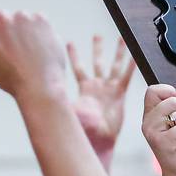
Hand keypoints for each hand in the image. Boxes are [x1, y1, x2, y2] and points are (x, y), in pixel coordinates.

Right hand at [0, 11, 67, 100]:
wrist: (40, 84)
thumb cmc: (10, 78)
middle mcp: (1, 18)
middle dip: (3, 28)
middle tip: (12, 50)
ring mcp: (22, 16)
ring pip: (18, 17)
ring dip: (20, 28)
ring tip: (26, 50)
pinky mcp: (40, 18)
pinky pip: (35, 19)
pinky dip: (36, 29)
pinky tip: (37, 46)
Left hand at [70, 36, 138, 157]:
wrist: (97, 140)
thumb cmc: (81, 128)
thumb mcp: (67, 109)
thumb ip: (58, 97)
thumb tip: (40, 89)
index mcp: (84, 89)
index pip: (78, 68)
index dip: (74, 55)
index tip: (69, 42)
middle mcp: (97, 87)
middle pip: (97, 62)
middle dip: (97, 49)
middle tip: (97, 35)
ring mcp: (110, 90)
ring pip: (115, 66)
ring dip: (118, 53)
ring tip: (123, 38)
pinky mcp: (120, 95)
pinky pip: (126, 77)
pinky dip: (131, 66)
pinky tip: (135, 55)